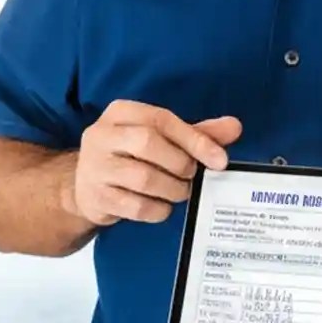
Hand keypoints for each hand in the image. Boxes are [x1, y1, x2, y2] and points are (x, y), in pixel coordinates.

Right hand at [72, 100, 241, 225]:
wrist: (86, 187)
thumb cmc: (130, 157)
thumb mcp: (161, 138)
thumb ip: (197, 133)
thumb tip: (235, 126)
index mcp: (121, 112)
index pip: (162, 119)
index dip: (195, 139)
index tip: (220, 159)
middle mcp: (102, 135)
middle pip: (149, 143)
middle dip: (180, 164)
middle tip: (192, 176)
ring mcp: (94, 167)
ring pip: (143, 177)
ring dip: (173, 189)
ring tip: (181, 192)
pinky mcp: (95, 197)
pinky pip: (136, 206)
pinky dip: (158, 209)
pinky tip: (164, 207)